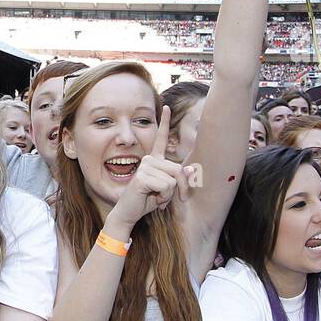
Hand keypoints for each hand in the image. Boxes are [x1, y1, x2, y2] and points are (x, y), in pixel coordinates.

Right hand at [106, 106, 197, 231]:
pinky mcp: (142, 177)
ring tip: (157, 198)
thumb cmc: (147, 201)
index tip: (166, 107)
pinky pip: (166, 187)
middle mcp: (149, 160)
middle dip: (182, 188)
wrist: (128, 213)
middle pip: (179, 170)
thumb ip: (180, 179)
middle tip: (170, 200)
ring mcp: (145, 167)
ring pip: (173, 180)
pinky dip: (163, 198)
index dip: (164, 123)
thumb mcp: (168, 190)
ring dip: (169, 195)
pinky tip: (151, 199)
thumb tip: (191, 169)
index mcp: (154, 160)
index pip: (161, 139)